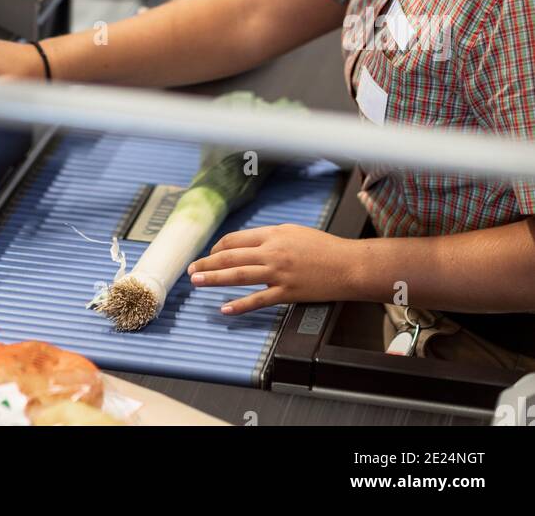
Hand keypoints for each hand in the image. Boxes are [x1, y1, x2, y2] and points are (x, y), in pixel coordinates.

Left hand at [188, 223, 359, 314]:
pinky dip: (240, 305)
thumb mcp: (294, 232)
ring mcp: (279, 273)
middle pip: (231, 256)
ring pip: (239, 276)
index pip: (236, 239)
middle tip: (192, 269)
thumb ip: (270, 237)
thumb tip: (250, 244)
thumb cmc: (324, 248)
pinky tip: (225, 308)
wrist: (348, 265)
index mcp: (273, 234)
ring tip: (197, 282)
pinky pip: (259, 300)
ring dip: (214, 279)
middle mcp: (272, 252)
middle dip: (208, 262)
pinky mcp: (288, 293)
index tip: (210, 254)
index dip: (218, 247)